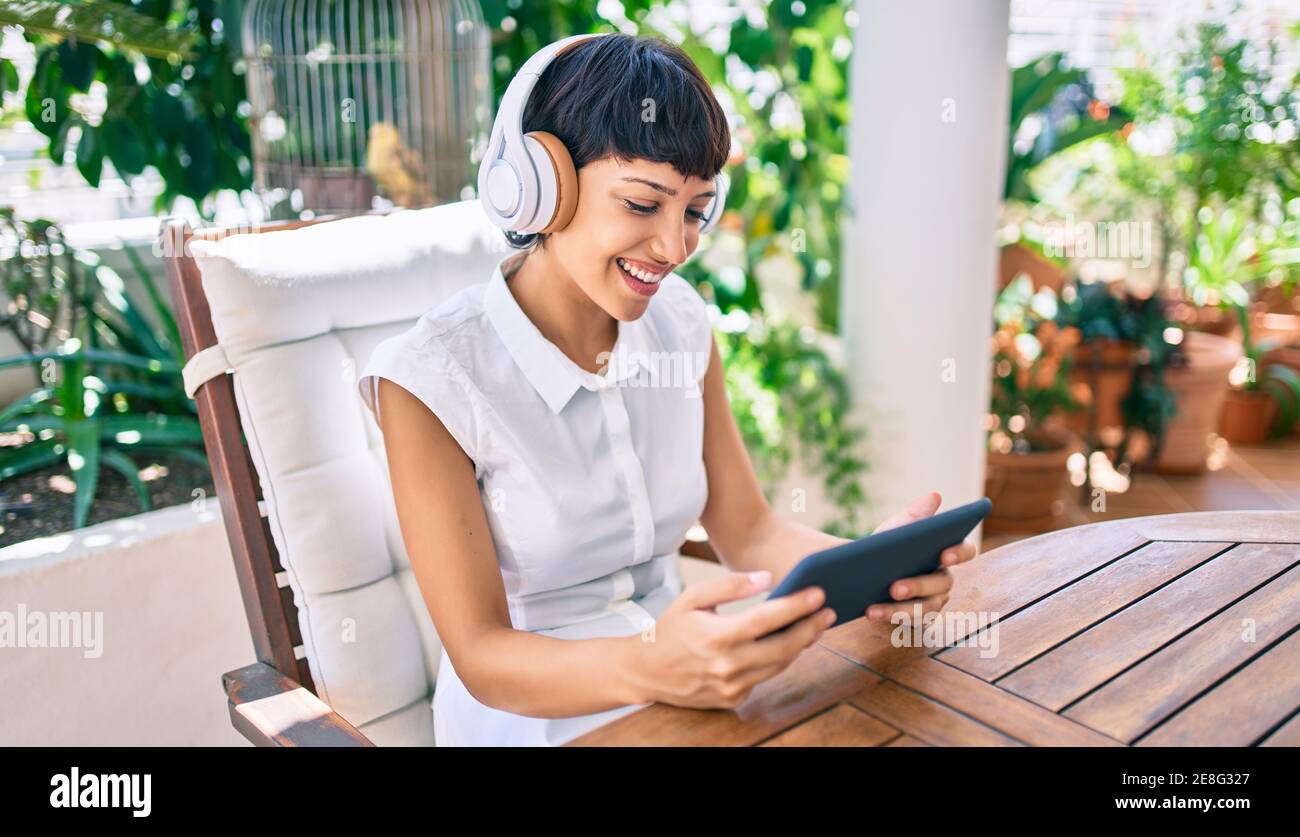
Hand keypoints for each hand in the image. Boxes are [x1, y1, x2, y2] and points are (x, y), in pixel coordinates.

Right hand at [639, 570, 835, 709]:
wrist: (646, 671)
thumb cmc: (671, 628)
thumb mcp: (692, 598)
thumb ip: (729, 585)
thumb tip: (766, 578)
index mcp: (717, 637)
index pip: (767, 620)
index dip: (797, 606)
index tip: (819, 593)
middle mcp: (727, 666)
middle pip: (784, 647)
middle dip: (811, 628)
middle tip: (829, 611)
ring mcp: (731, 687)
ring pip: (779, 665)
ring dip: (802, 645)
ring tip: (816, 625)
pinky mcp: (733, 699)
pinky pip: (765, 677)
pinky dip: (779, 660)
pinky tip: (791, 644)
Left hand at [864, 491, 978, 622]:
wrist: (861, 571)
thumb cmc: (887, 548)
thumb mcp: (896, 530)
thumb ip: (915, 515)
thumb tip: (935, 496)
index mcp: (945, 552)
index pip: (966, 551)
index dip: (959, 552)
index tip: (943, 552)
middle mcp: (944, 579)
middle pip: (942, 583)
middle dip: (918, 585)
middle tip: (894, 587)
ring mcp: (933, 601)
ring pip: (925, 607)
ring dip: (900, 608)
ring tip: (874, 607)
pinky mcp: (917, 618)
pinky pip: (908, 621)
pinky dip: (888, 616)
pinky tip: (869, 611)